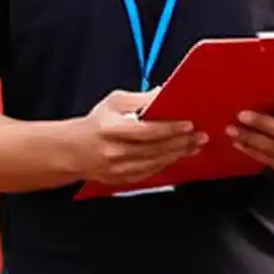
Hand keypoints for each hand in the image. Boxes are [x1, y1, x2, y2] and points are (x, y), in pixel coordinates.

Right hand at [73, 88, 207, 184]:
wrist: (73, 151)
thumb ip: (140, 99)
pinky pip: (150, 173)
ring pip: (156, 163)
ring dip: (178, 154)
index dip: (169, 128)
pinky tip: (177, 156)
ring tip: (194, 145)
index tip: (188, 124)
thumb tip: (164, 93)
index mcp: (112, 130)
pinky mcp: (123, 179)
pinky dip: (166, 164)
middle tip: (200, 136)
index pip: (147, 131)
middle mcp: (115, 152)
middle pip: (155, 149)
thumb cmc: (95, 124)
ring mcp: (119, 169)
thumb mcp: (114, 103)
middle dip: (181, 142)